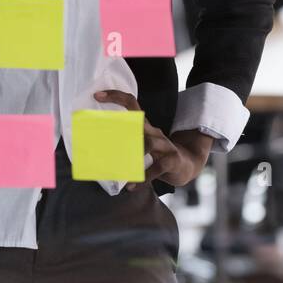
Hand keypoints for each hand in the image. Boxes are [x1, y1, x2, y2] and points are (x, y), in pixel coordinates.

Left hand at [92, 90, 211, 189]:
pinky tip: (131, 186)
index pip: (131, 104)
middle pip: (138, 121)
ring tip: (117, 167)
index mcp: (145, 126)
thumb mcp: (143, 145)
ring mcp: (165, 145)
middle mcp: (154, 132)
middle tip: (99, 136)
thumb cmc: (158, 155)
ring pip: (147, 143)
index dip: (115, 96)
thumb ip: (125, 144)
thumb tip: (94, 148)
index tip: (97, 95)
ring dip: (131, 154)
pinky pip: (157, 168)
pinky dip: (142, 178)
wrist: (187, 165)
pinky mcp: (172, 161)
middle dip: (118, 125)